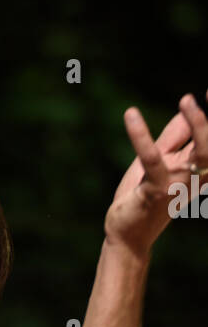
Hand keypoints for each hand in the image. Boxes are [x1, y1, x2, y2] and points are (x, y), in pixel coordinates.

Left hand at [104, 92, 207, 255]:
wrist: (127, 233)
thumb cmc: (144, 194)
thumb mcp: (160, 159)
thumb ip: (173, 137)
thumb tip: (186, 109)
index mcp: (200, 168)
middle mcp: (196, 177)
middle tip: (204, 93)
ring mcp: (180, 185)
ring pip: (203, 154)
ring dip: (197, 125)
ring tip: (186, 100)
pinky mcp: (157, 191)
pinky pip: (153, 160)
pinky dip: (142, 136)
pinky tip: (131, 114)